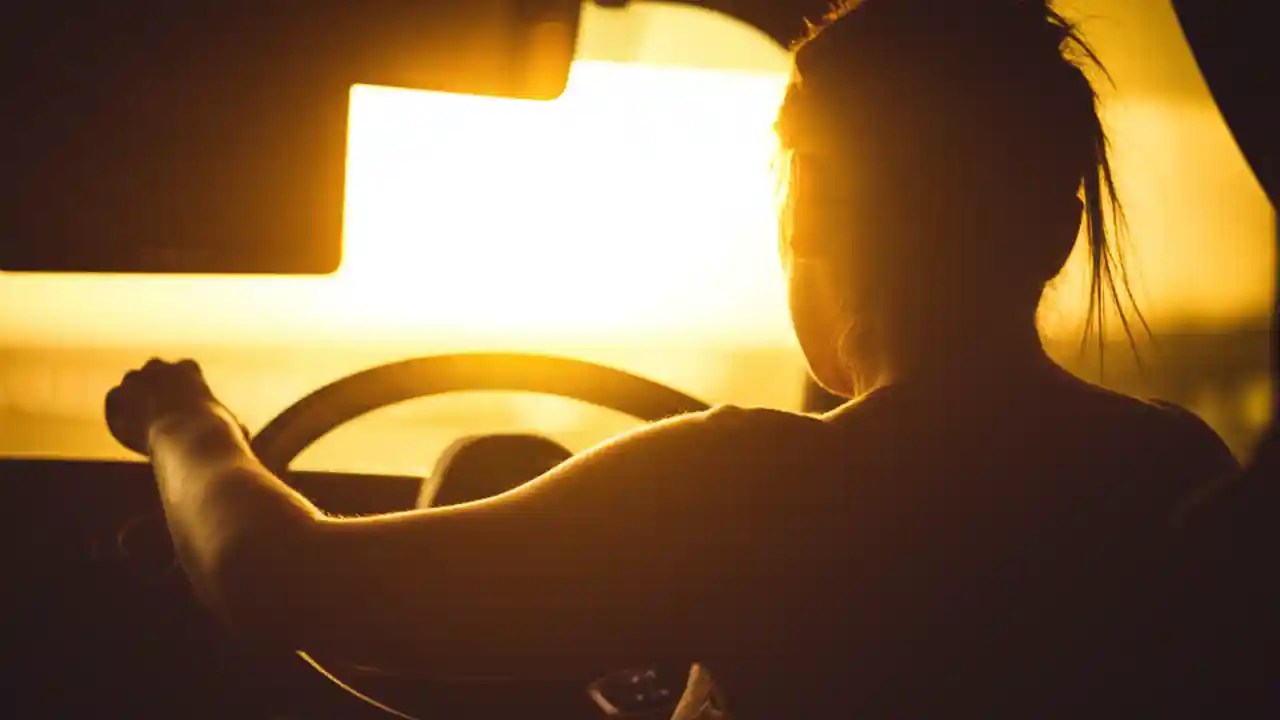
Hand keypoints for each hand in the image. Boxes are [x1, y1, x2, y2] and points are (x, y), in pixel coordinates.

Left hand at [105, 358, 233, 455]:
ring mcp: (136, 380)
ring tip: (143, 420)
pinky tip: (130, 430)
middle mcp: (160, 367)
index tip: (187, 402)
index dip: (185, 386)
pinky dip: (119, 414)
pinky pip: (114, 401)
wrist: (187, 438)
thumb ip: (231, 422)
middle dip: (155, 384)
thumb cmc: (216, 433)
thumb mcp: (232, 423)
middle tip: (158, 407)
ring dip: (135, 397)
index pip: (185, 368)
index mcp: (189, 369)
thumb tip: (241, 431)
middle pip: (153, 368)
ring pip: (131, 382)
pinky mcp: (118, 397)